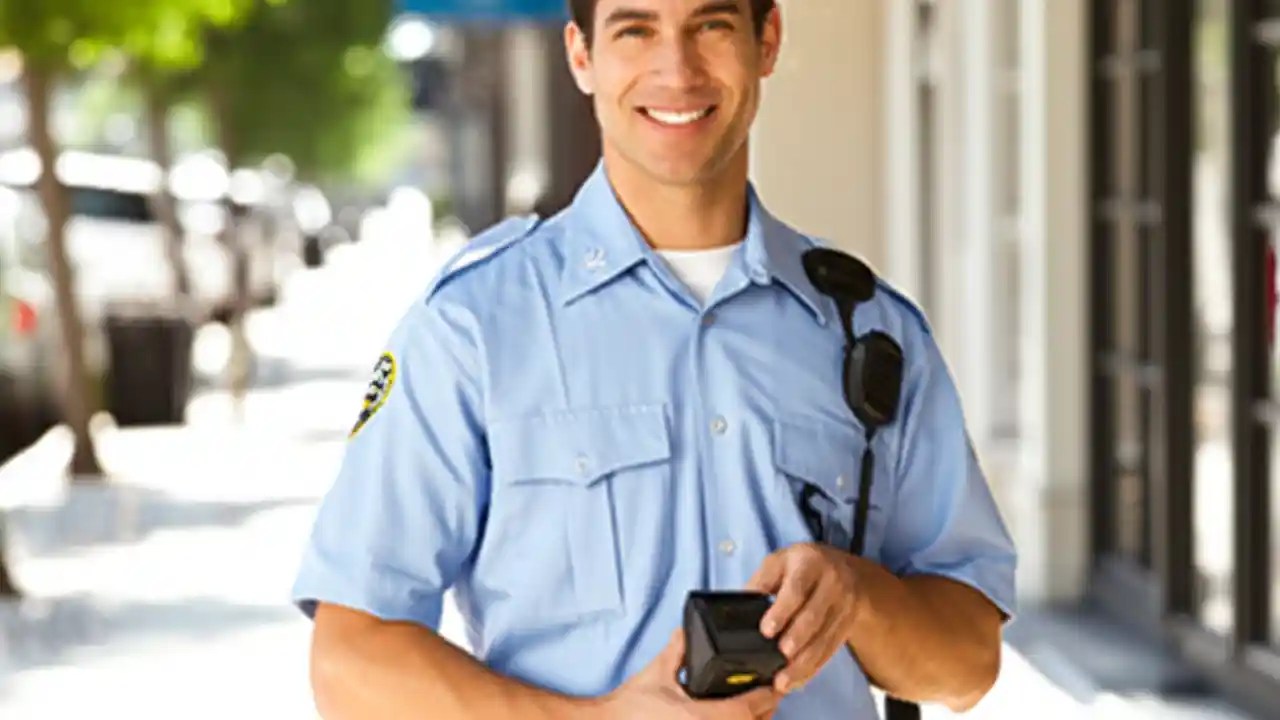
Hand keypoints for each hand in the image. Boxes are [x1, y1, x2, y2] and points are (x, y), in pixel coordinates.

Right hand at [599, 628, 781, 718]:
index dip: (769, 692)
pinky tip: (729, 716)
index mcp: (705, 716)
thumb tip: (685, 631)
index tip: (774, 681)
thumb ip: (677, 649)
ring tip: (750, 706)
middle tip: (765, 691)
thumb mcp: (657, 672)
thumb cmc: (631, 707)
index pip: (753, 706)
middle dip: (765, 709)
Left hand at [745, 543, 862, 693]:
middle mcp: (832, 583)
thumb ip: (761, 581)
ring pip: (824, 638)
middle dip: (797, 639)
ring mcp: (844, 606)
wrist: (848, 570)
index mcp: (809, 563)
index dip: (782, 611)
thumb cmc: (802, 566)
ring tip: (784, 681)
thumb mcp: (780, 562)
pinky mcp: (848, 626)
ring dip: (804, 662)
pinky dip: (814, 667)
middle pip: (813, 616)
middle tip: (780, 658)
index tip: (766, 631)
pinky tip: (798, 680)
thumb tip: (740, 606)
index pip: (796, 589)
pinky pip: (830, 650)